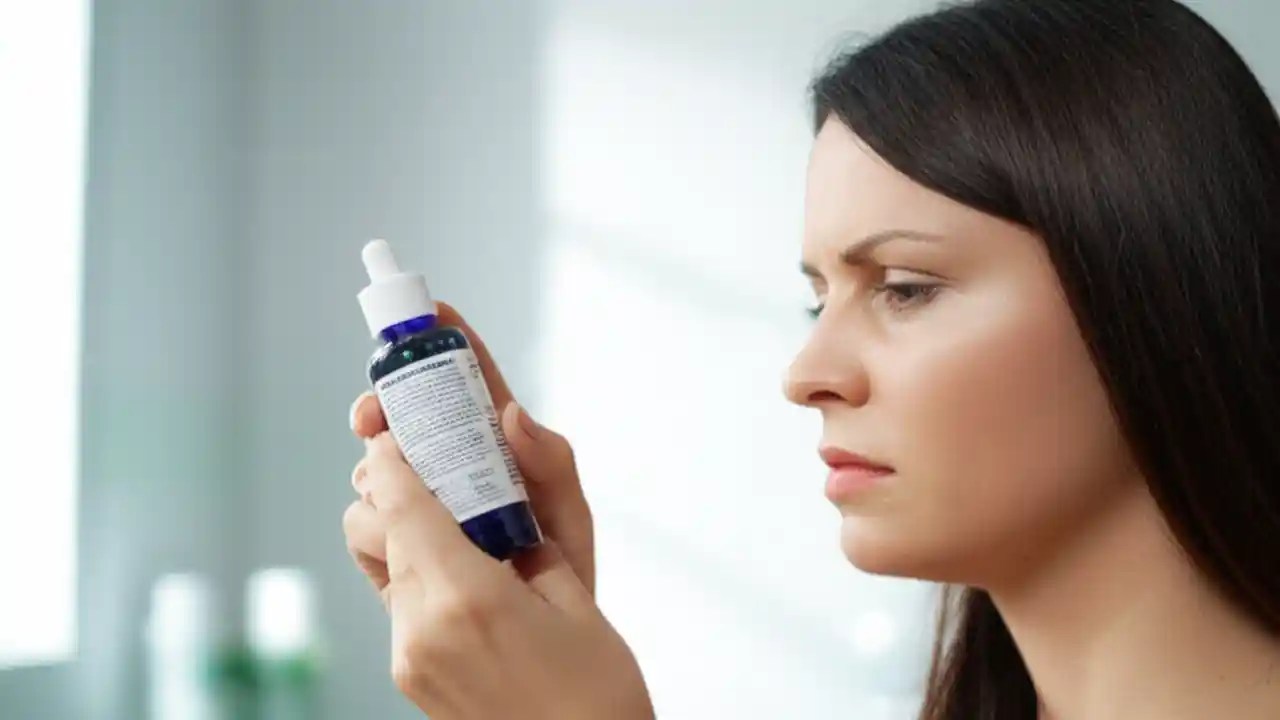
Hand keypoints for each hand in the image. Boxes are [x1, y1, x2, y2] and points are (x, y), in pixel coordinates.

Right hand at [344, 302, 594, 597]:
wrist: (542, 653)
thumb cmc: (566, 580)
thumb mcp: (570, 521)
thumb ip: (554, 464)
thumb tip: (513, 414)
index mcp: (500, 454)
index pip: (470, 384)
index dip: (445, 341)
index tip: (428, 312)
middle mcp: (453, 475)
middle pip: (405, 419)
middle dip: (384, 405)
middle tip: (373, 416)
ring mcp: (422, 512)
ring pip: (376, 470)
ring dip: (377, 468)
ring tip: (393, 485)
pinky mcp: (396, 553)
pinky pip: (365, 523)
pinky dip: (370, 518)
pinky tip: (389, 531)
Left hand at [351, 421, 652, 718]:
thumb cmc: (598, 698)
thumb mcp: (582, 593)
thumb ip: (546, 501)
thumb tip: (515, 424)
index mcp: (466, 596)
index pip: (398, 499)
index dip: (392, 451)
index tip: (405, 423)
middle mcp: (419, 626)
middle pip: (372, 525)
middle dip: (397, 483)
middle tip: (442, 462)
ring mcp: (407, 655)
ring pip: (379, 561)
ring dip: (405, 527)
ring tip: (464, 520)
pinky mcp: (409, 674)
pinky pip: (397, 599)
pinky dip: (419, 567)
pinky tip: (472, 569)